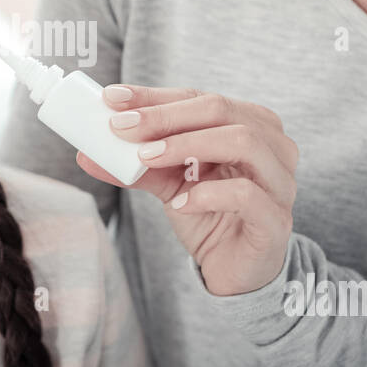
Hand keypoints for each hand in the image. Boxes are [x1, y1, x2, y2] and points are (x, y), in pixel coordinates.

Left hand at [76, 85, 298, 296]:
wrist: (236, 270)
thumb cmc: (209, 214)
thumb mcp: (169, 182)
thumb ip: (135, 166)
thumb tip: (85, 152)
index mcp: (250, 123)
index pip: (199, 98)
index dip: (155, 97)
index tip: (112, 99)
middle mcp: (273, 145)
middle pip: (221, 110)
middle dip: (165, 117)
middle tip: (121, 127)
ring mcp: (280, 181)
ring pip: (243, 141)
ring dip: (187, 144)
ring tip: (146, 158)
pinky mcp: (276, 220)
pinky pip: (247, 194)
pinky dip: (208, 193)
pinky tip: (179, 202)